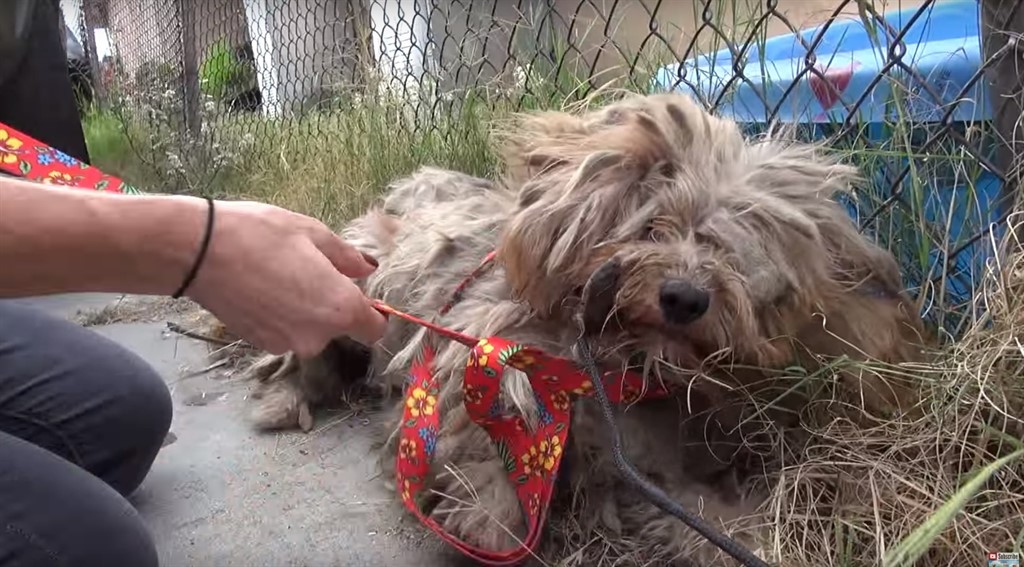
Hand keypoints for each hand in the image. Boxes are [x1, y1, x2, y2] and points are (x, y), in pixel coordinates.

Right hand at [184, 199, 386, 356]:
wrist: (198, 252)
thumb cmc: (259, 234)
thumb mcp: (312, 233)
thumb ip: (347, 257)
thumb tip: (367, 268)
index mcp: (339, 308)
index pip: (375, 329)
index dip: (373, 313)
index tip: (361, 294)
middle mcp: (317, 335)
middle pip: (340, 328)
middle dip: (333, 304)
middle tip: (310, 270)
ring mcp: (287, 343)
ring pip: (311, 330)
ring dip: (305, 310)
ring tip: (282, 275)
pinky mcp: (261, 344)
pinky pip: (286, 332)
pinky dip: (282, 316)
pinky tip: (264, 287)